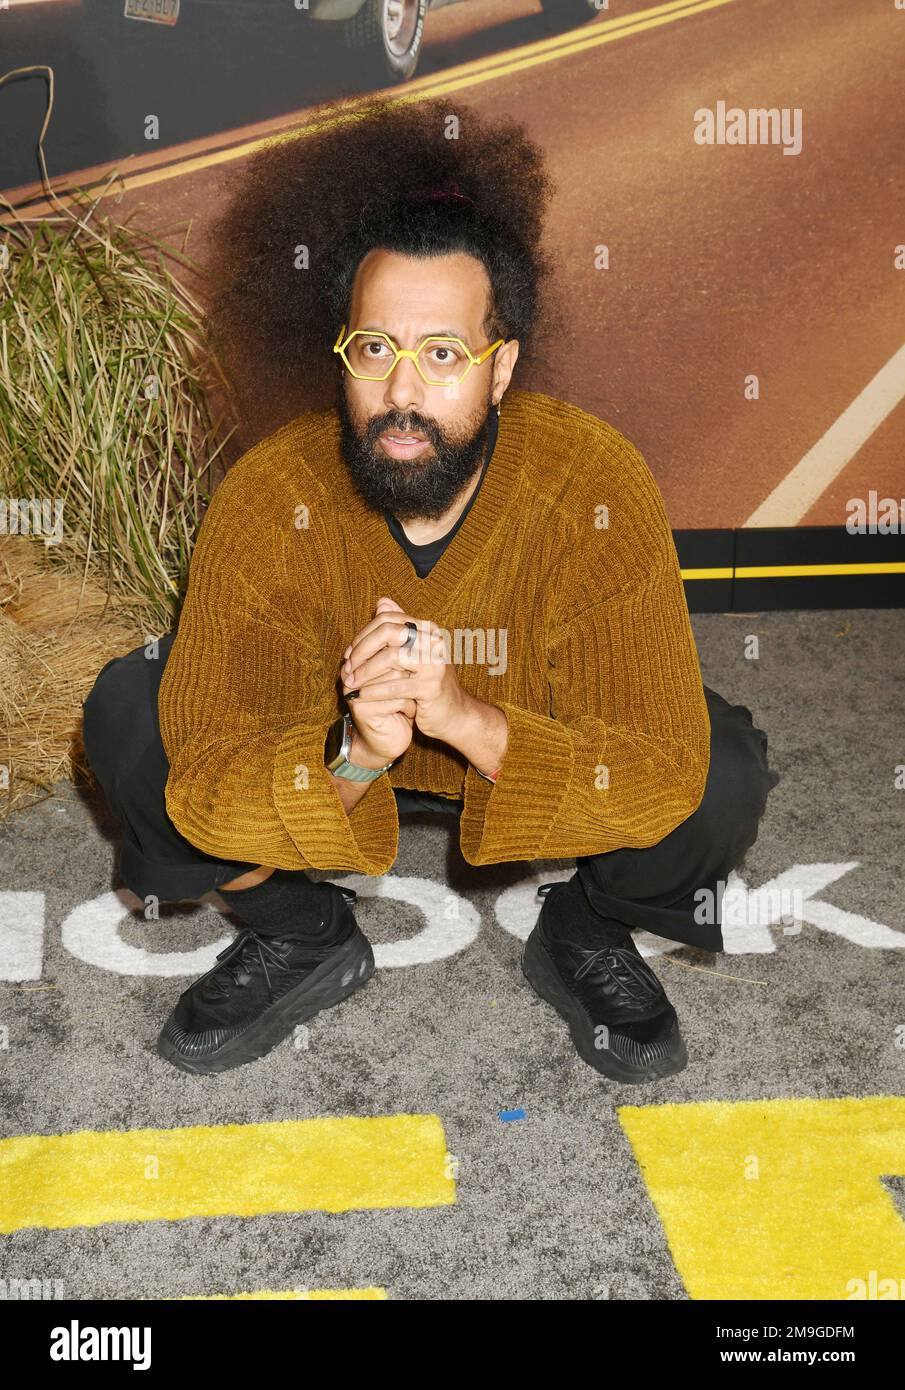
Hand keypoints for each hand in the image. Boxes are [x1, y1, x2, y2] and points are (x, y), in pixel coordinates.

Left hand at [341, 597, 467, 742]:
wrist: (455, 714)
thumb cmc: (429, 684)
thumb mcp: (413, 654)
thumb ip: (398, 629)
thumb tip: (382, 602)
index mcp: (428, 630)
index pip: (388, 620)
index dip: (363, 636)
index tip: (349, 653)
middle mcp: (434, 642)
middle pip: (388, 632)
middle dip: (362, 650)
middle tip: (347, 667)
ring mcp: (435, 664)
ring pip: (390, 658)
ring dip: (365, 672)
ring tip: (350, 683)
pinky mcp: (431, 688)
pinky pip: (394, 686)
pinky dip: (373, 691)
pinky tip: (360, 696)